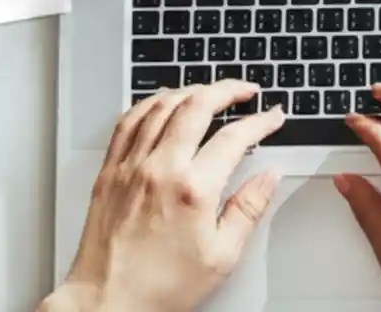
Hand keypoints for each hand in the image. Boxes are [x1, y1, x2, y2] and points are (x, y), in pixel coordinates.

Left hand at [39, 81, 284, 311]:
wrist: (108, 302)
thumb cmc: (160, 287)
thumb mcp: (221, 256)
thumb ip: (249, 209)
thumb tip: (268, 178)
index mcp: (193, 190)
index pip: (235, 136)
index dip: (260, 120)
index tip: (271, 116)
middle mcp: (160, 169)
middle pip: (197, 105)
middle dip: (227, 90)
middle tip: (244, 91)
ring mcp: (131, 166)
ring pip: (162, 105)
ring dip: (190, 91)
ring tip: (208, 92)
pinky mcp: (110, 171)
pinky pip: (129, 121)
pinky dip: (150, 103)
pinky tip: (162, 104)